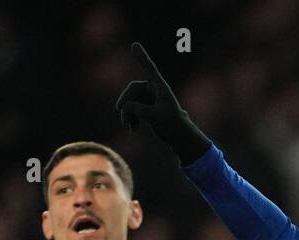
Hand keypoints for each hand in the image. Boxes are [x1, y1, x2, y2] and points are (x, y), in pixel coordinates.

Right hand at [117, 42, 211, 163]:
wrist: (178, 136)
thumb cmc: (171, 124)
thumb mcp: (155, 117)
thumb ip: (140, 110)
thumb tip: (125, 106)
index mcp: (160, 87)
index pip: (149, 69)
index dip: (141, 57)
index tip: (134, 45)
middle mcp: (153, 90)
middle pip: (132, 90)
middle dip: (126, 102)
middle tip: (120, 111)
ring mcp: (149, 98)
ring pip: (130, 102)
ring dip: (127, 114)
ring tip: (129, 127)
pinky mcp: (146, 107)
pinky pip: (132, 109)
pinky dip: (131, 119)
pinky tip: (133, 130)